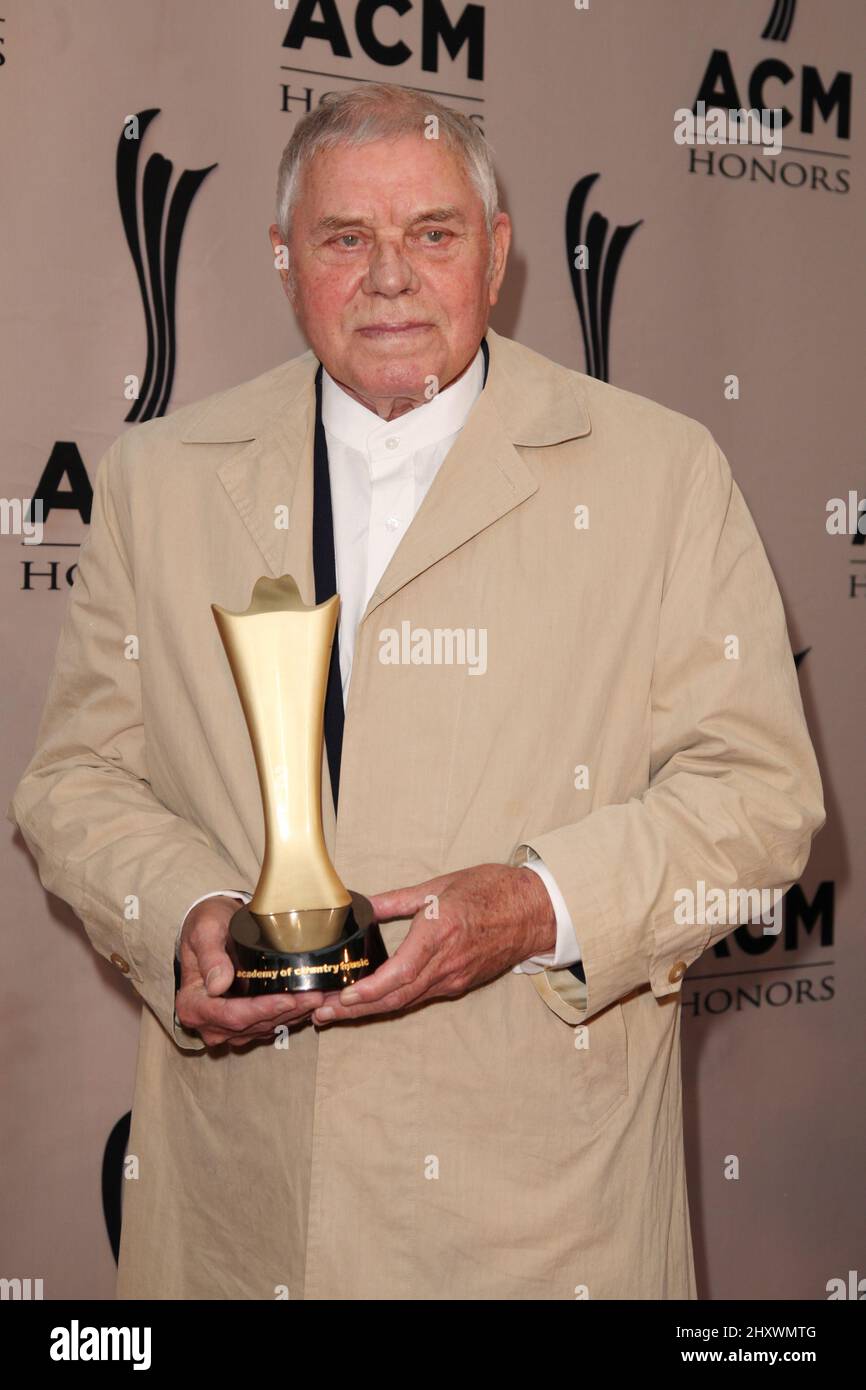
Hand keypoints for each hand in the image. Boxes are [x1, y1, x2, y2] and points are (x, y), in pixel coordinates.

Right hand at [176, 895, 327, 1047]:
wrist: (211, 928)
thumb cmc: (206, 925)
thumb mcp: (204, 930)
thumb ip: (210, 956)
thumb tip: (218, 985)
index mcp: (192, 1005)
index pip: (231, 1015)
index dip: (261, 1010)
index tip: (288, 999)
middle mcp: (208, 1023)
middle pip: (252, 1024)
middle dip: (286, 1011)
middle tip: (316, 996)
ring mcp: (226, 1028)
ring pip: (264, 1028)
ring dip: (294, 1014)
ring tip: (320, 997)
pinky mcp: (243, 1024)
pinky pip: (269, 1025)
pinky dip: (291, 1015)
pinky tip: (310, 1002)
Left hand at [311, 863, 555, 1025]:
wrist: (535, 911)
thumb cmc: (491, 891)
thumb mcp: (438, 887)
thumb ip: (396, 901)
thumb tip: (362, 905)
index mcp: (439, 934)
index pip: (399, 974)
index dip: (368, 991)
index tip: (342, 998)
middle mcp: (446, 965)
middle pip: (396, 997)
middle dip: (356, 1010)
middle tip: (321, 1014)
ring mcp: (454, 979)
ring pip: (406, 1002)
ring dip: (370, 1009)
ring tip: (336, 1012)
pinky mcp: (459, 984)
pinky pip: (420, 997)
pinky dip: (392, 1002)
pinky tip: (371, 1001)